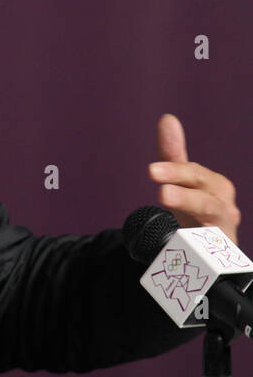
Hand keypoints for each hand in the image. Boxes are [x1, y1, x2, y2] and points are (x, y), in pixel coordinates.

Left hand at [148, 113, 239, 243]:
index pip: (195, 175)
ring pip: (213, 229)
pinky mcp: (220, 258)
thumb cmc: (195, 211)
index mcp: (215, 188)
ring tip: (172, 212)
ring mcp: (224, 235)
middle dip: (185, 195)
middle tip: (161, 192)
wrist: (207, 250)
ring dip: (195, 224)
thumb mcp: (182, 183)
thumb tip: (167, 119)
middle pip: (207, 201)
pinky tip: (187, 249)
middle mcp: (225, 210)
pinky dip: (202, 253)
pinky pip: (213, 256)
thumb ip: (174, 155)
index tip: (152, 171)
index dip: (175, 172)